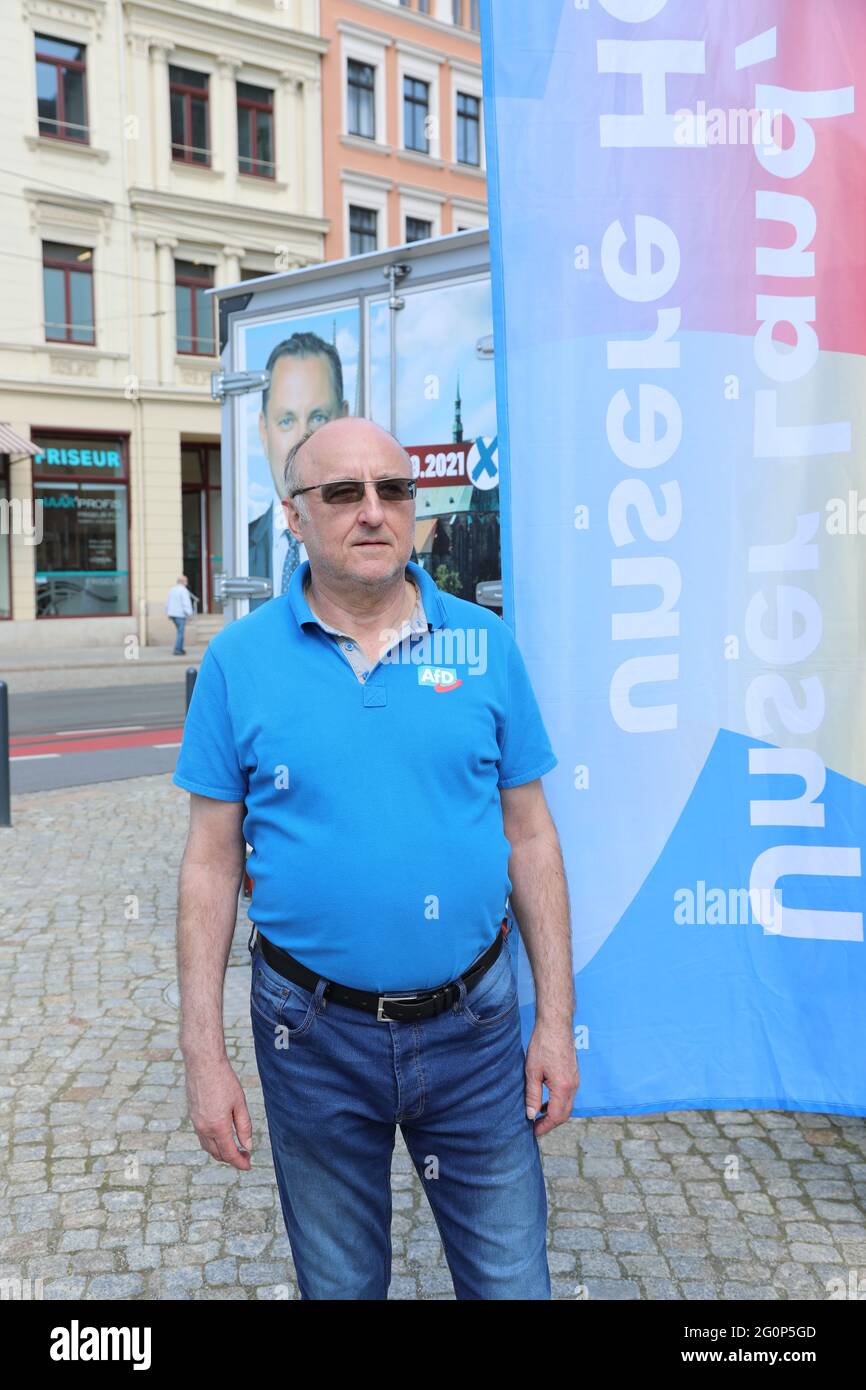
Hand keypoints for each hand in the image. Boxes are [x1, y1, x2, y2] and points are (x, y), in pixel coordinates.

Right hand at [185, 1056, 252, 1168]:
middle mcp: (204, 1128)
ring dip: (220, 1152)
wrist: (203, 1064)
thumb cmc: (224, 1080)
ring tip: (234, 1148)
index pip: (229, 1154)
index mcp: (218, 1126)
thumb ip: (244, 1126)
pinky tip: (221, 1137)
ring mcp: (196, 1123)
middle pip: (217, 1154)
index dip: (240, 1163)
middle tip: (245, 1156)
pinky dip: (212, 1143)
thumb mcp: (240, 1103)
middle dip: (231, 1159)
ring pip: (208, 1147)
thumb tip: (247, 1146)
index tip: (248, 1165)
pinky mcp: (192, 1116)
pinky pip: (202, 1137)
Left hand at [524, 1020, 579, 1137]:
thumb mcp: (532, 1072)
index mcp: (563, 1087)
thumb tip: (531, 1115)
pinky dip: (557, 1102)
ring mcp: (575, 1079)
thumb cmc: (543, 1045)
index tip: (533, 1132)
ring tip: (537, 1116)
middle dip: (550, 1123)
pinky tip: (545, 1101)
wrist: (556, 1024)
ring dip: (554, 1113)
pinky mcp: (573, 1074)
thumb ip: (533, 1095)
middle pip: (564, 1114)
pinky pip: (567, 1095)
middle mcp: (573, 1086)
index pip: (556, 1116)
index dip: (545, 1127)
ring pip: (567, 1105)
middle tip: (535, 1127)